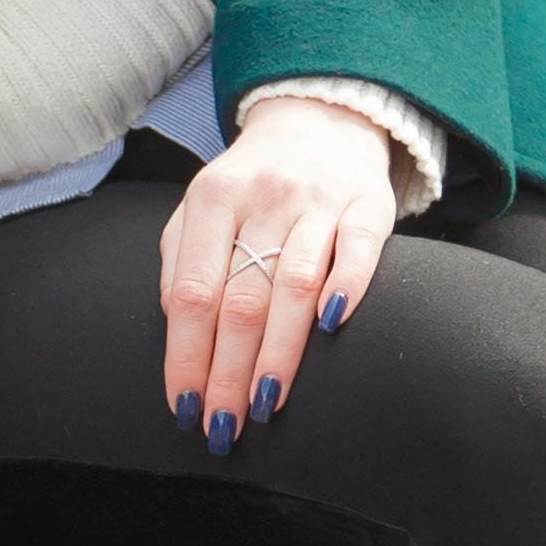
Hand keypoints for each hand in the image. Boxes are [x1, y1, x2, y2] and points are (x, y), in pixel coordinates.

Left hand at [161, 99, 396, 445]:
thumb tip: (177, 335)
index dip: (187, 355)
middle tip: (222, 426)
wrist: (319, 119)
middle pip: (242, 300)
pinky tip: (330, 329)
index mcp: (212, 201)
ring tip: (265, 403)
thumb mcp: (203, 210)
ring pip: (295, 285)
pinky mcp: (368, 206)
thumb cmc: (252, 185)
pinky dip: (346, 289)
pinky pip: (358, 252)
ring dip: (279, 353)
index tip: (185, 405)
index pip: (193, 293)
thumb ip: (184, 263)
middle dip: (228, 372)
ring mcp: (319, 201)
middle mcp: (264, 199)